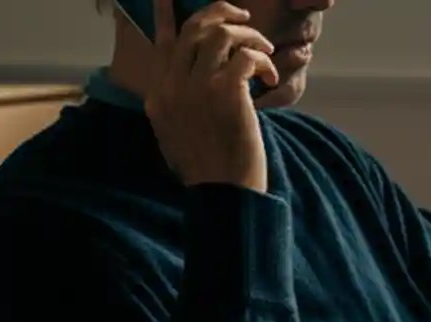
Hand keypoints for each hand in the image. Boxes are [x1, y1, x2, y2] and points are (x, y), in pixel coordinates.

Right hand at [143, 0, 279, 192]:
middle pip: (194, 28)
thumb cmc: (210, 170)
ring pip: (221, 35)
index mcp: (159, 95)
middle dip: (221, 13)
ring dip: (250, 37)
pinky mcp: (226, 93)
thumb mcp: (179, 134)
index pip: (163, 43)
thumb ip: (179, 102)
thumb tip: (193, 78)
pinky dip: (263, 61)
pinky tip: (270, 78)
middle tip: (245, 20)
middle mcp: (173, 86)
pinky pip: (247, 55)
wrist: (223, 194)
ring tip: (265, 53)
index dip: (167, 15)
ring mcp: (197, 88)